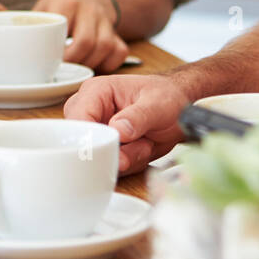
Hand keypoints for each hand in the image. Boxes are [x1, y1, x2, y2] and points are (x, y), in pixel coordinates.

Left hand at [34, 0, 128, 71]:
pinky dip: (108, 64)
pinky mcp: (119, 35)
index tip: (50, 60)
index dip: (58, 48)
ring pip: (105, 48)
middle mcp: (91, 10)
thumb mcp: (43, 7)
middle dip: (73, 60)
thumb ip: (31, 23)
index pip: (65, 26)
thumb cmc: (62, 6)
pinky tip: (95, 64)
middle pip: (87, 41)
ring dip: (89, 63)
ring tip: (76, 67)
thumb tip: (6, 46)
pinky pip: (119, 53)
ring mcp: (107, 22)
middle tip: (61, 67)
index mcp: (68, 2)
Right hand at [64, 73, 191, 174]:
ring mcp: (98, 132)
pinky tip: (143, 149)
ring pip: (98, 159)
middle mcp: (91, 112)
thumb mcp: (158, 103)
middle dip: (115, 151)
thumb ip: (138, 116)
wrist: (180, 110)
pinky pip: (110, 166)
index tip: (114, 147)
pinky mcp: (106, 148)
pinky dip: (131, 164)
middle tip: (141, 144)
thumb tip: (118, 130)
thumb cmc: (167, 96)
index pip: (78, 118)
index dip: (91, 137)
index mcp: (96, 92)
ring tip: (146, 143)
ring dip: (127, 158)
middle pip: (83, 143)